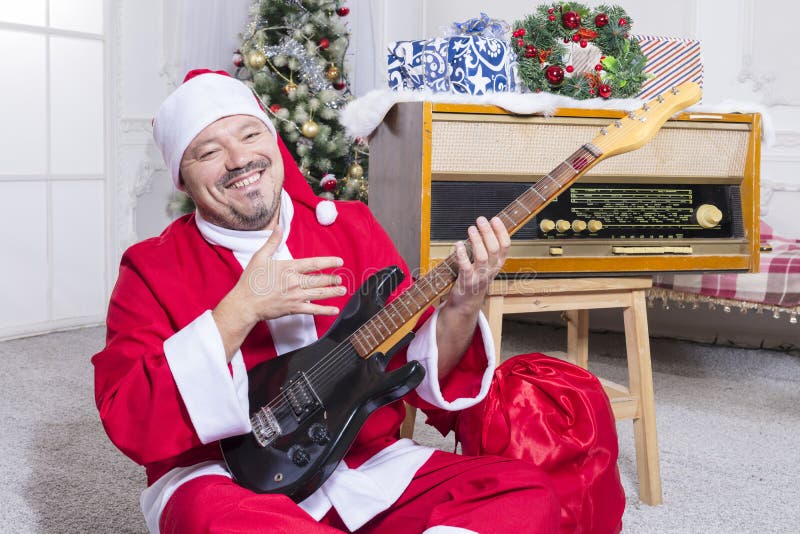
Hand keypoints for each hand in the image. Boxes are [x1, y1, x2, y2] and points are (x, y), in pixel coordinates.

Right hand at [212, 227, 345, 360]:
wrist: (245, 303)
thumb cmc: (251, 281)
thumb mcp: (259, 257)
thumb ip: (272, 242)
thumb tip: (279, 227)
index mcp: (289, 268)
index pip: (314, 264)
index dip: (329, 262)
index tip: (339, 261)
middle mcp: (295, 281)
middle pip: (319, 279)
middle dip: (332, 279)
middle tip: (340, 279)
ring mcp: (295, 296)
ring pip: (319, 294)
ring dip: (332, 292)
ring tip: (342, 290)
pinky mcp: (293, 308)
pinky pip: (313, 310)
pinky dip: (325, 310)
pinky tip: (335, 310)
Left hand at [448, 216, 509, 311]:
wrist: (467, 302)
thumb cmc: (477, 278)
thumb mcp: (488, 264)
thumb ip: (489, 248)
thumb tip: (487, 226)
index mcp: (498, 263)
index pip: (506, 246)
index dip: (501, 231)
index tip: (495, 219)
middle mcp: (491, 269)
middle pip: (494, 249)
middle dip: (488, 232)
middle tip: (481, 220)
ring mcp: (480, 276)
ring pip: (482, 257)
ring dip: (477, 241)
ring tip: (471, 229)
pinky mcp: (467, 281)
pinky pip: (466, 267)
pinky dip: (462, 255)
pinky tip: (458, 244)